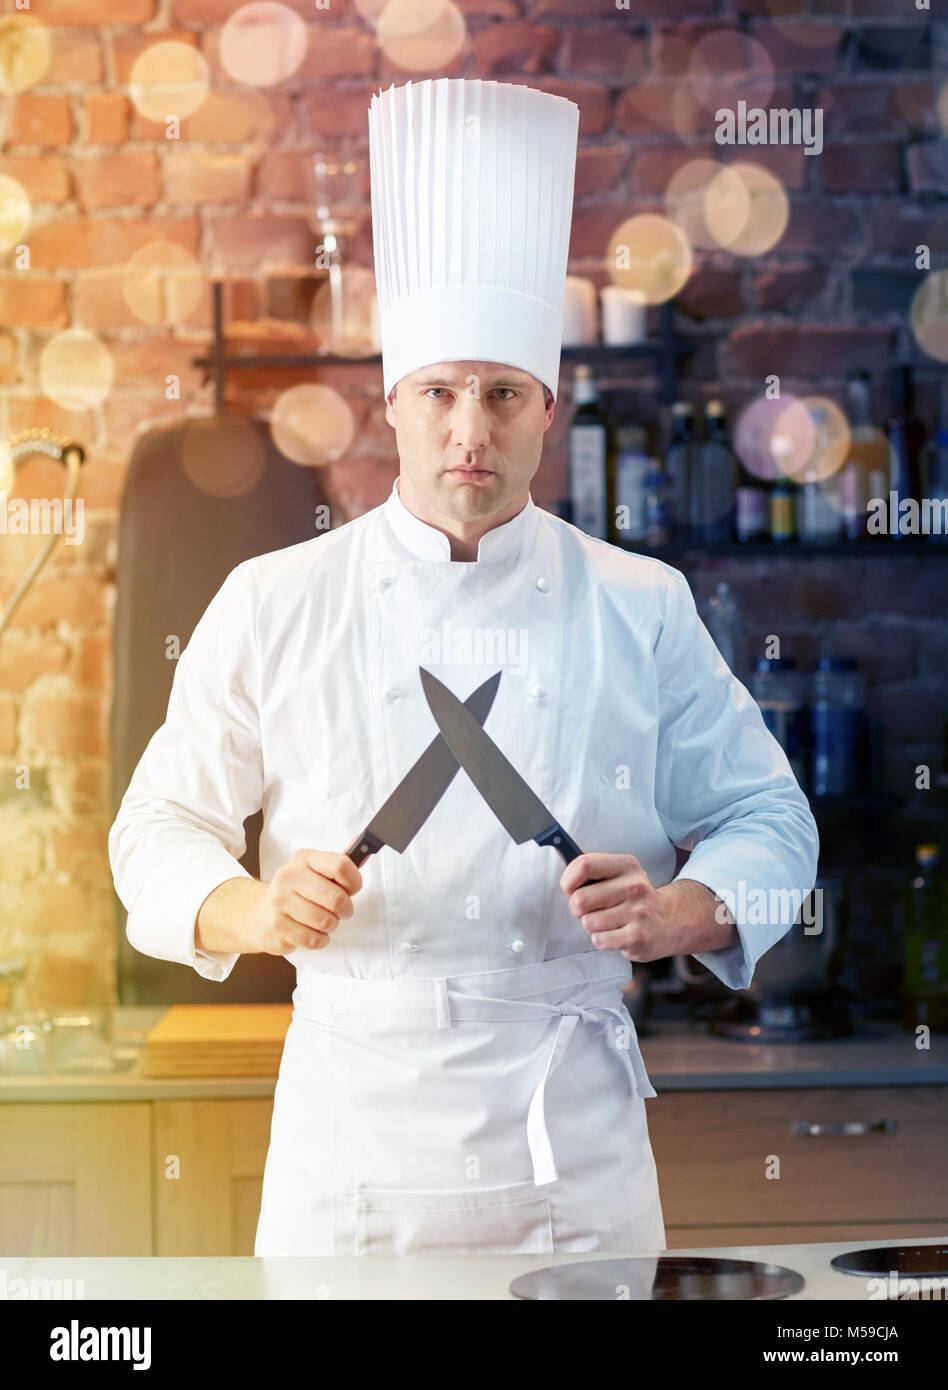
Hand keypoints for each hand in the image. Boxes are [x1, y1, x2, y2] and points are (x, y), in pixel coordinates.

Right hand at [247, 849, 362, 954]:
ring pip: (326, 921)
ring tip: (322, 921)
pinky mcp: (277, 926)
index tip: (351, 889)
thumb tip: (366, 853)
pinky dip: (320, 940)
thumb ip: (341, 865)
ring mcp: (280, 901)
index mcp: (304, 859)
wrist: (259, 914)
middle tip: (340, 911)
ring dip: (331, 926)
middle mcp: (289, 876)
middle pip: (337, 898)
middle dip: (345, 910)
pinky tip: (312, 932)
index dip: (354, 882)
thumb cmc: (296, 892)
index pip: (341, 866)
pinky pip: (314, 939)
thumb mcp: (316, 871)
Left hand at [559, 853, 735, 961]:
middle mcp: (634, 886)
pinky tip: (616, 933)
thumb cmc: (634, 898)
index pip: (584, 864)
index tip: (570, 888)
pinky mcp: (637, 937)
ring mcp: (638, 912)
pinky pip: (599, 940)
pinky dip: (602, 939)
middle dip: (578, 908)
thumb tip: (561, 853)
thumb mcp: (620, 874)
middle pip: (580, 899)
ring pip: (588, 922)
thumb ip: (593, 867)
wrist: (670, 922)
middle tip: (591, 909)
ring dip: (593, 925)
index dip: (568, 879)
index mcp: (626, 865)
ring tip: (609, 921)